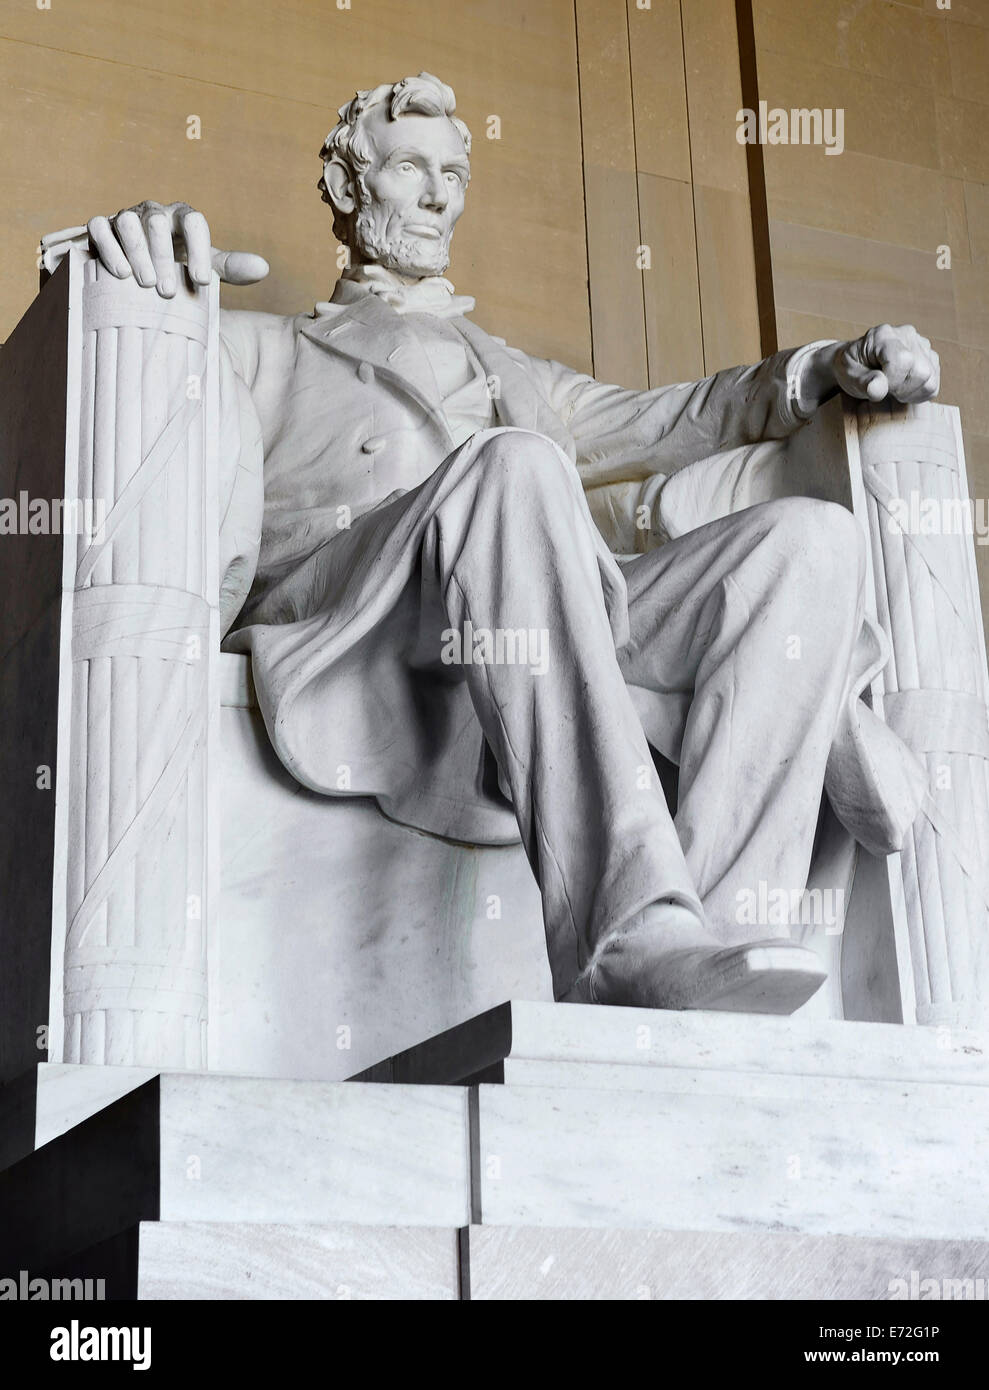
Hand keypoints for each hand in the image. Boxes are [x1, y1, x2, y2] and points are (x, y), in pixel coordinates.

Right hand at [81, 200, 268, 298]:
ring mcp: (126, 217)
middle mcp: (154, 213)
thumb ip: (231, 267)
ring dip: (137, 252)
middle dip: (163, 258)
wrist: (139, 266)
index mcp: (181, 218)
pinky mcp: (102, 227)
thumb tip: (264, 269)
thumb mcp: (204, 265)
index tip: (203, 282)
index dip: (200, 250)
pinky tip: (120, 273)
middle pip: (158, 224)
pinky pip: (100, 228)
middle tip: (166, 292)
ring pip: (128, 223)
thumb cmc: (177, 265)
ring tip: (145, 284)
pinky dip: (109, 249)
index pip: (194, 222)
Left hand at [799, 324, 939, 415]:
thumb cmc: (851, 368)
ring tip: (892, 388)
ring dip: (910, 393)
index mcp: (884, 335)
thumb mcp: (848, 375)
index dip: (893, 380)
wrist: (855, 363)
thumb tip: (879, 390)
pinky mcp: (930, 358)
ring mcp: (922, 345)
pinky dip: (918, 393)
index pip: (904, 360)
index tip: (878, 385)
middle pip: (921, 372)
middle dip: (901, 389)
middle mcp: (907, 335)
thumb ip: (863, 382)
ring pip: (930, 380)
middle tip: (885, 388)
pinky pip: (933, 385)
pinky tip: (902, 388)